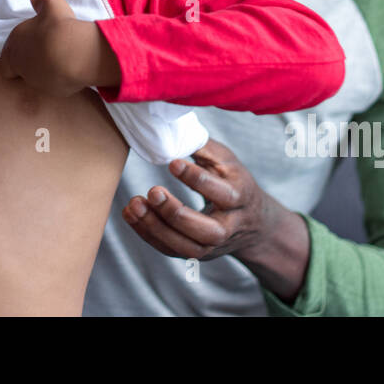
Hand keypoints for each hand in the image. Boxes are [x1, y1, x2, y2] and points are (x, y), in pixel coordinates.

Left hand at [0, 0, 108, 96]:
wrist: (74, 52)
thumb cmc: (57, 26)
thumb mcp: (50, 6)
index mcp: (15, 47)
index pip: (5, 60)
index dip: (13, 56)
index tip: (27, 49)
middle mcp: (22, 67)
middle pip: (21, 70)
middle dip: (32, 63)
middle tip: (47, 52)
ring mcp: (37, 81)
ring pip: (38, 78)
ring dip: (47, 71)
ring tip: (63, 59)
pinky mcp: (54, 91)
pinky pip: (56, 84)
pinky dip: (61, 78)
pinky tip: (72, 68)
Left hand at [121, 138, 294, 268]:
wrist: (252, 222)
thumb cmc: (233, 182)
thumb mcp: (226, 161)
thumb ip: (203, 148)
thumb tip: (174, 129)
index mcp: (239, 197)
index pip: (220, 192)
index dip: (195, 178)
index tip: (172, 163)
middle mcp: (228, 227)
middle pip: (206, 230)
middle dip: (176, 213)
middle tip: (153, 190)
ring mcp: (212, 246)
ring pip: (185, 246)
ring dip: (156, 227)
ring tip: (134, 204)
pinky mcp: (196, 254)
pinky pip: (170, 250)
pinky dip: (147, 234)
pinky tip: (131, 214)